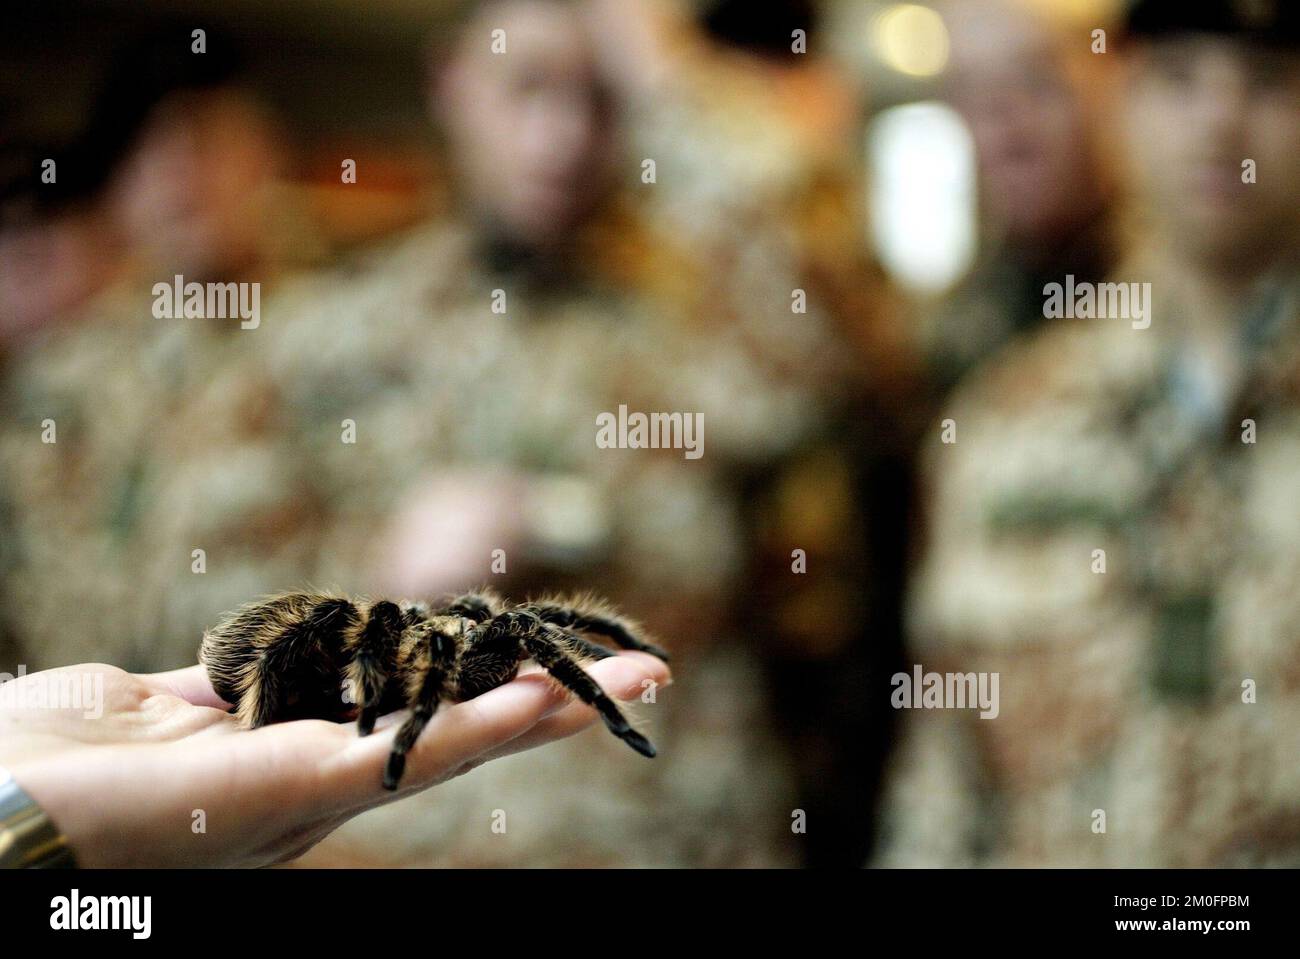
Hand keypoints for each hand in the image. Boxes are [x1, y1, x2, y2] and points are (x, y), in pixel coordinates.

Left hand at [0, 654, 669, 867]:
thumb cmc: (39, 759)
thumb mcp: (142, 705)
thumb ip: (198, 693)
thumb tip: (216, 679)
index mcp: (289, 757)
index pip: (411, 714)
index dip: (481, 687)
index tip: (535, 655)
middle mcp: (325, 782)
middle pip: (460, 731)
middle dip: (549, 702)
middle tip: (638, 674)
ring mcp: (323, 788)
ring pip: (464, 743)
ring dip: (551, 709)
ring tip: (635, 682)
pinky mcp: (307, 788)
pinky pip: (420, 754)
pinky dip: (494, 726)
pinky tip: (553, 703)